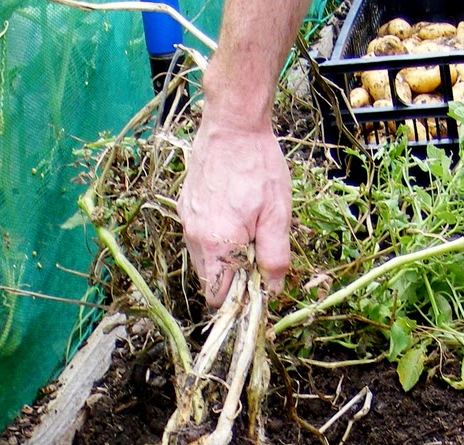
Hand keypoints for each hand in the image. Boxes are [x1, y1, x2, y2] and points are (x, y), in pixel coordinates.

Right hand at [179, 123, 291, 306]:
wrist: (232, 126)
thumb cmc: (258, 167)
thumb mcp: (278, 215)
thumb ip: (275, 257)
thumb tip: (272, 290)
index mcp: (216, 245)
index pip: (217, 298)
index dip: (239, 300)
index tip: (259, 288)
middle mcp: (194, 237)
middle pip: (209, 281)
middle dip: (232, 280)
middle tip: (258, 258)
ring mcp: (186, 221)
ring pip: (203, 260)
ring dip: (224, 259)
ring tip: (248, 233)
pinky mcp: (185, 206)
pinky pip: (198, 237)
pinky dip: (215, 239)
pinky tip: (234, 217)